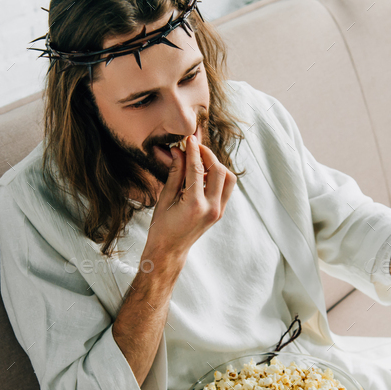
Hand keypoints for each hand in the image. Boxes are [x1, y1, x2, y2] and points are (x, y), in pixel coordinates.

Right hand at [144, 134, 236, 260]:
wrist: (169, 250)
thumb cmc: (162, 226)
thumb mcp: (165, 198)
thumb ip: (175, 173)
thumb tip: (179, 151)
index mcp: (194, 205)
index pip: (197, 169)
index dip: (193, 151)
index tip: (189, 139)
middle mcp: (211, 208)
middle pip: (219, 171)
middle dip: (208, 155)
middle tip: (195, 147)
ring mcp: (218, 211)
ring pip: (228, 179)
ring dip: (216, 166)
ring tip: (200, 161)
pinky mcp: (219, 212)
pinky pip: (226, 188)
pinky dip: (218, 177)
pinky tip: (203, 174)